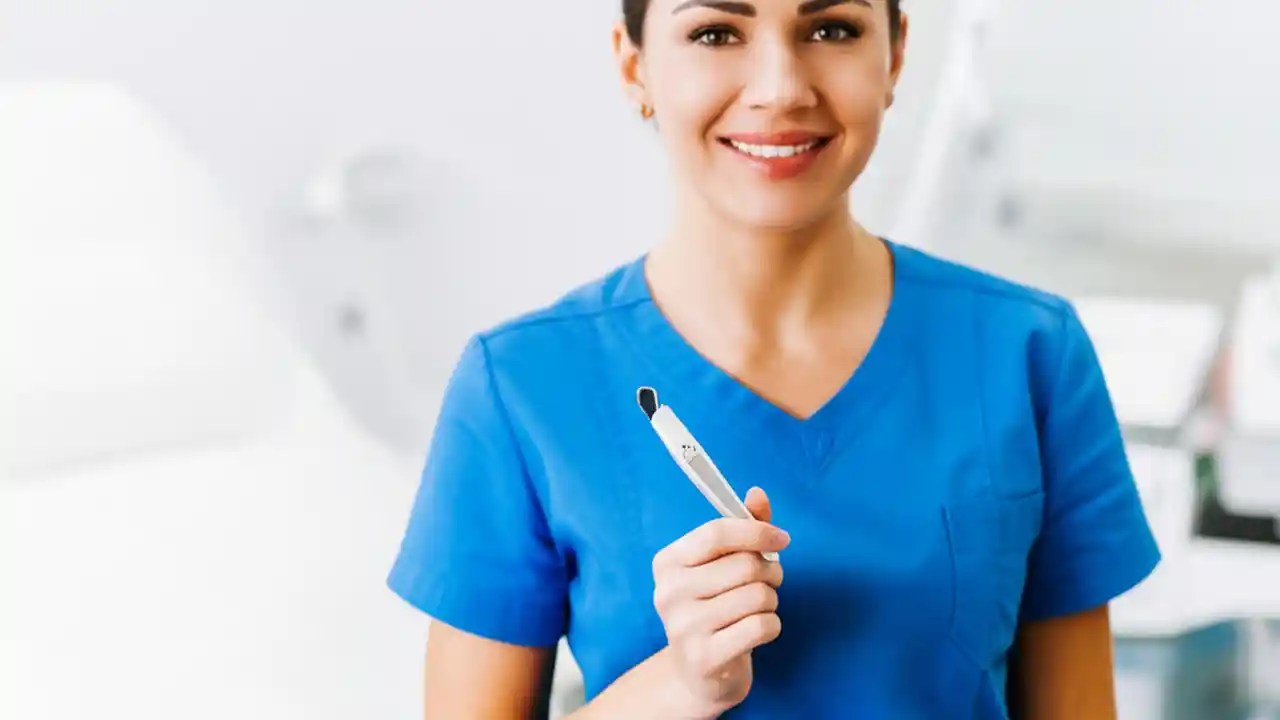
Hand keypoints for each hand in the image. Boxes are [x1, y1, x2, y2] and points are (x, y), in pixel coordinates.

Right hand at [650, 487, 789, 718]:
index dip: (756, 531)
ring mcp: (683, 627)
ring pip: (758, 596)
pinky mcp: (704, 657)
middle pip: (744, 566)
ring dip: (771, 601)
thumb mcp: (722, 566)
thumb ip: (742, 530)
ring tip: (758, 609)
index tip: (781, 538)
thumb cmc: (715, 610)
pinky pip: (761, 626)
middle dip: (771, 572)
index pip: (717, 533)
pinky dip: (772, 626)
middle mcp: (669, 593)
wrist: (698, 674)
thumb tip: (757, 495)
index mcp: (667, 562)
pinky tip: (758, 632)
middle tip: (769, 582)